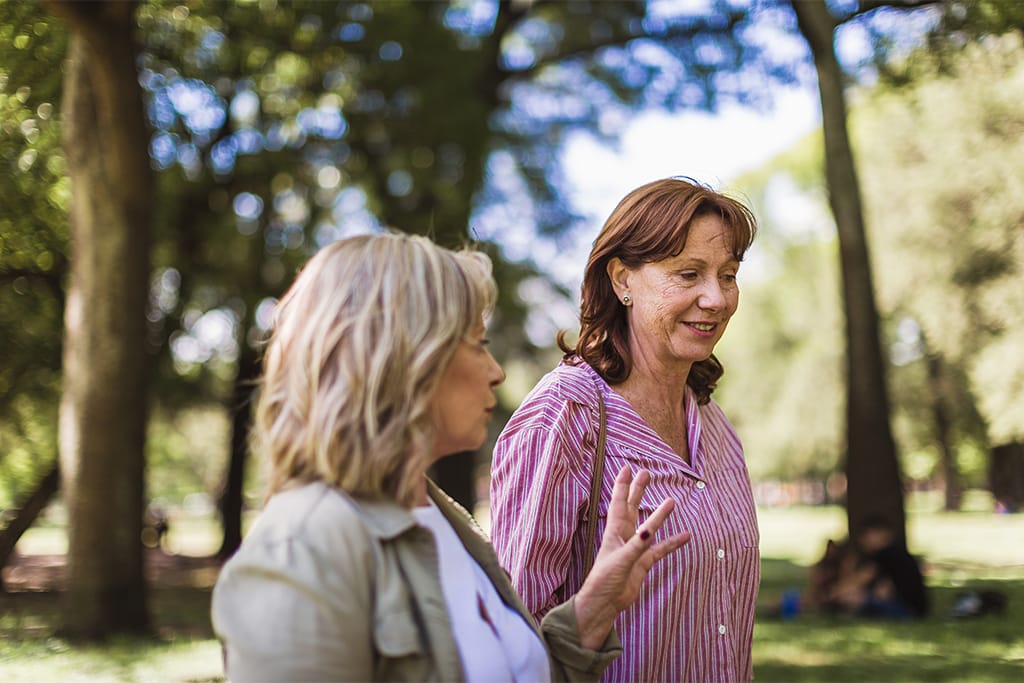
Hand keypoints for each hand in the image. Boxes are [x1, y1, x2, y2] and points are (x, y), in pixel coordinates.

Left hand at [573, 465, 690, 648]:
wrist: (605, 603)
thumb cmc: (605, 580)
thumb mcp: (621, 560)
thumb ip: (636, 546)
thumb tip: (650, 531)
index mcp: (614, 531)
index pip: (619, 503)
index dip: (623, 486)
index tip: (627, 468)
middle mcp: (625, 536)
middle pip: (633, 508)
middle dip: (639, 491)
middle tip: (646, 473)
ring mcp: (635, 549)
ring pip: (649, 526)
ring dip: (659, 514)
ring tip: (672, 501)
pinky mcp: (643, 563)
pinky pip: (661, 549)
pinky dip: (672, 543)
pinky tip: (686, 536)